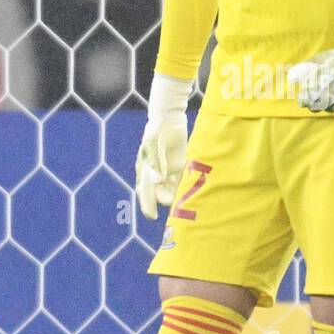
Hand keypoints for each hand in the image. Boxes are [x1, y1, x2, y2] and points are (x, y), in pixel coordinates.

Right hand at [135, 74, 192, 218]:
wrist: (168, 117)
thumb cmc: (157, 130)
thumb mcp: (154, 145)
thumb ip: (157, 164)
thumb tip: (158, 181)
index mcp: (144, 168)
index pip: (145, 191)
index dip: (147, 205)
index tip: (152, 216)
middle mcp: (154, 171)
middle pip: (157, 193)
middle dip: (163, 201)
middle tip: (174, 206)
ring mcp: (165, 168)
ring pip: (169, 188)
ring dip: (174, 195)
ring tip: (182, 201)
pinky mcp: (177, 164)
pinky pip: (179, 180)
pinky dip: (182, 186)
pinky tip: (189, 191)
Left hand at [287, 22, 333, 113]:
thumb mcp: (320, 59)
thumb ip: (303, 68)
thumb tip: (291, 78)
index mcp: (331, 68)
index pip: (314, 90)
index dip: (306, 99)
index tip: (303, 101)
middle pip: (323, 102)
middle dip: (315, 105)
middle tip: (312, 105)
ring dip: (328, 106)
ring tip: (329, 99)